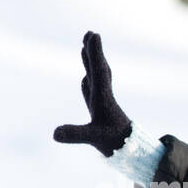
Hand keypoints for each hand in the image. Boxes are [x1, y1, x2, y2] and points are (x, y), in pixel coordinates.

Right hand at [53, 31, 132, 156]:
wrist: (132, 154)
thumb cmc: (115, 144)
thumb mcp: (93, 138)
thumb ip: (75, 134)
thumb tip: (54, 133)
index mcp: (103, 99)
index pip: (99, 72)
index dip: (95, 54)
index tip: (93, 35)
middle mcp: (104, 98)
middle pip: (98, 70)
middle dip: (93, 52)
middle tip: (90, 33)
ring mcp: (102, 105)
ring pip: (95, 79)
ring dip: (90, 63)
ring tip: (84, 48)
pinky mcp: (100, 113)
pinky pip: (93, 93)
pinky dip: (88, 83)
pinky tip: (85, 79)